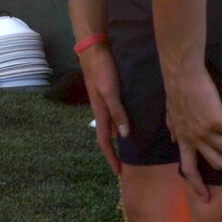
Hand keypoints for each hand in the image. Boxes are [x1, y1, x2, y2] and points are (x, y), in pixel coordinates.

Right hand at [79, 42, 129, 175]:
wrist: (93, 47)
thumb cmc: (101, 68)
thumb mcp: (109, 91)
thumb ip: (117, 112)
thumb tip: (124, 136)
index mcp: (100, 111)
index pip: (104, 141)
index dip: (111, 158)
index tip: (118, 174)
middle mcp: (100, 109)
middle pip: (106, 136)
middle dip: (113, 152)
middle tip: (124, 164)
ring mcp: (102, 100)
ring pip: (110, 125)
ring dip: (117, 138)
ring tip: (129, 147)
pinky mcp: (106, 91)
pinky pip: (113, 114)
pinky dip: (120, 123)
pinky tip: (129, 121)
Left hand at [163, 62, 221, 201]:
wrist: (181, 75)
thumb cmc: (177, 93)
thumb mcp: (171, 115)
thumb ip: (175, 130)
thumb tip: (176, 140)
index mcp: (184, 140)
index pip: (188, 169)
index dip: (197, 185)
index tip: (206, 199)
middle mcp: (194, 139)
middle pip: (219, 165)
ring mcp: (205, 131)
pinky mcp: (216, 120)